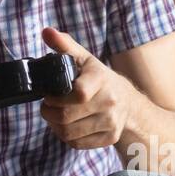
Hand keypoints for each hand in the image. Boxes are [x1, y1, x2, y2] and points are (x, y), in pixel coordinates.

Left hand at [40, 27, 133, 149]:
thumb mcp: (85, 59)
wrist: (128, 103)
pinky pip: (77, 143)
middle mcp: (110, 102)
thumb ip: (64, 45)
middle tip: (47, 106)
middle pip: (67, 116)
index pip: (78, 93)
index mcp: (102, 79)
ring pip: (69, 132)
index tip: (49, 94)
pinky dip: (65, 137)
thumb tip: (47, 32)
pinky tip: (65, 126)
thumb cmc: (99, 79)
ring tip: (54, 116)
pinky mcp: (109, 138)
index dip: (57, 97)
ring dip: (54, 125)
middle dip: (49, 112)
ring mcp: (111, 122)